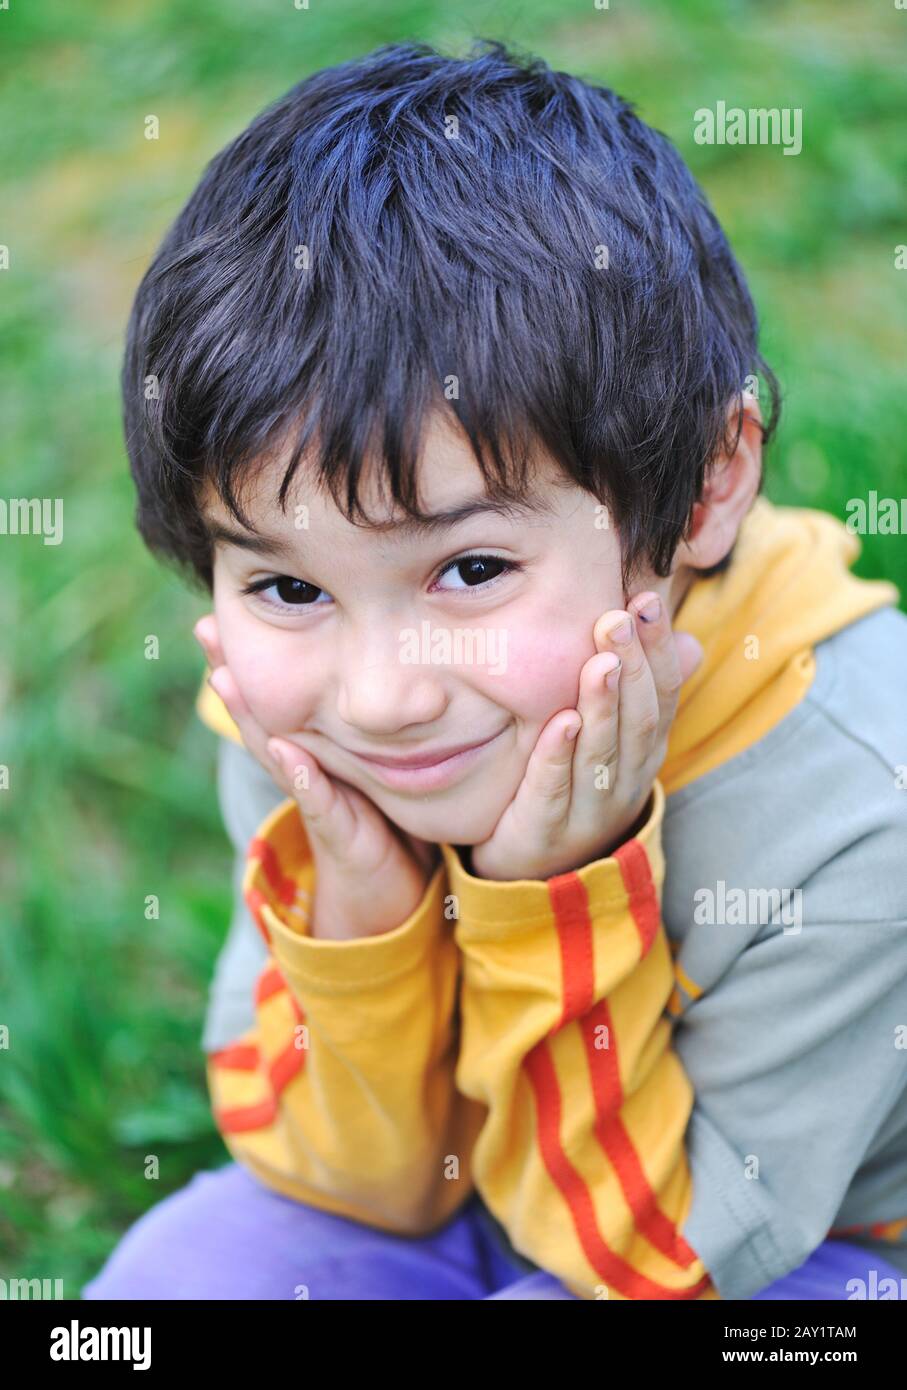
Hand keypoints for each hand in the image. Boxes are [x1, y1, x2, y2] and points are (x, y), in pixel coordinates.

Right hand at [193, 614, 440, 939]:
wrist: (395, 896)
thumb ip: (377, 719)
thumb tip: (394, 655)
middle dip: (231, 673)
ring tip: (225, 676)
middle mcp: (307, 769)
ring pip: (278, 753)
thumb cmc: (389, 821)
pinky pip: (320, 803)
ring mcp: (319, 801)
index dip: (252, 655)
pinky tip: (286, 751)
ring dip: (250, 718)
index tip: (221, 611)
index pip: (280, 693)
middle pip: (264, 715)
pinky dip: (301, 777)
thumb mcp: (380, 760)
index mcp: (315, 746)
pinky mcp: (341, 834)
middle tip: (204, 627)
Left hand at [468, 592, 702, 880]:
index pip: (662, 694)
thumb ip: (640, 692)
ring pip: (602, 753)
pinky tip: (560, 722)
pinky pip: (554, 790)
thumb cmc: (575, 789)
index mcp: (644, 752)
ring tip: (600, 660)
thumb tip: (691, 641)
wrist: (535, 874)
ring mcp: (589, 809)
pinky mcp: (546, 831)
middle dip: (631, 665)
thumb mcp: (613, 742)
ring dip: (603, 704)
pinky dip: (558, 756)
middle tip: (618, 616)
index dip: (657, 648)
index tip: (647, 599)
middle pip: (638, 719)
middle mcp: (625, 779)